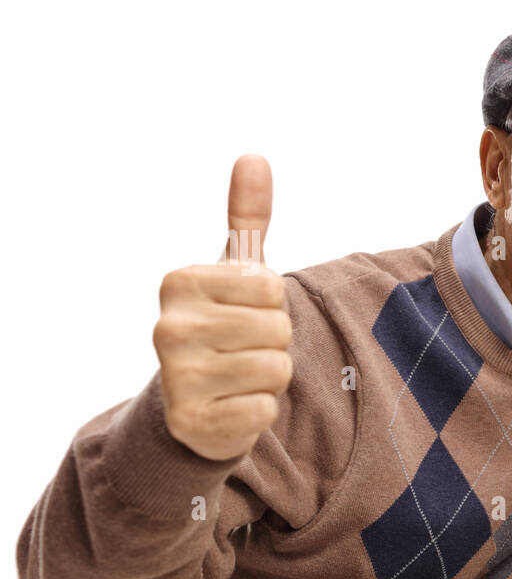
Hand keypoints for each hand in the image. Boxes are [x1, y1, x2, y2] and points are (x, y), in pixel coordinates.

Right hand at [153, 155, 293, 460]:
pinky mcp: (192, 421)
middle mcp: (168, 326)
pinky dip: (259, 411)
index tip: (243, 313)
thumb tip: (254, 157)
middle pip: (277, 329)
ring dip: (270, 377)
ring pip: (275, 368)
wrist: (193, 405)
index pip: (270, 287)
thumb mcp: (233, 274)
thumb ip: (246, 219)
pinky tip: (232, 406)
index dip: (271, 304)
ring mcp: (176, 376)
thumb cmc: (223, 329)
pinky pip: (265, 409)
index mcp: (179, 282)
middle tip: (243, 350)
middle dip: (274, 343)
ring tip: (238, 377)